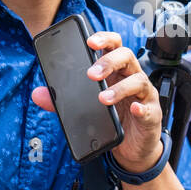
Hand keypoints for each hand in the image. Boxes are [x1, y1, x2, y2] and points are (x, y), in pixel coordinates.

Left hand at [31, 30, 163, 173]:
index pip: (113, 46)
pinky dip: (141, 108)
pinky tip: (132, 109)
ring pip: (138, 80)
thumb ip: (63, 101)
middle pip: (127, 57)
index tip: (89, 41)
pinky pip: (149, 108)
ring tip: (102, 98)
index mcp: (116, 72)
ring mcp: (144, 96)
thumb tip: (38, 94)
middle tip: (91, 74)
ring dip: (120, 88)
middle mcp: (132, 78)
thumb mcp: (86, 108)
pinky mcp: (152, 115)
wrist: (132, 150)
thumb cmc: (114, 120)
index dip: (104, 39)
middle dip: (109, 61)